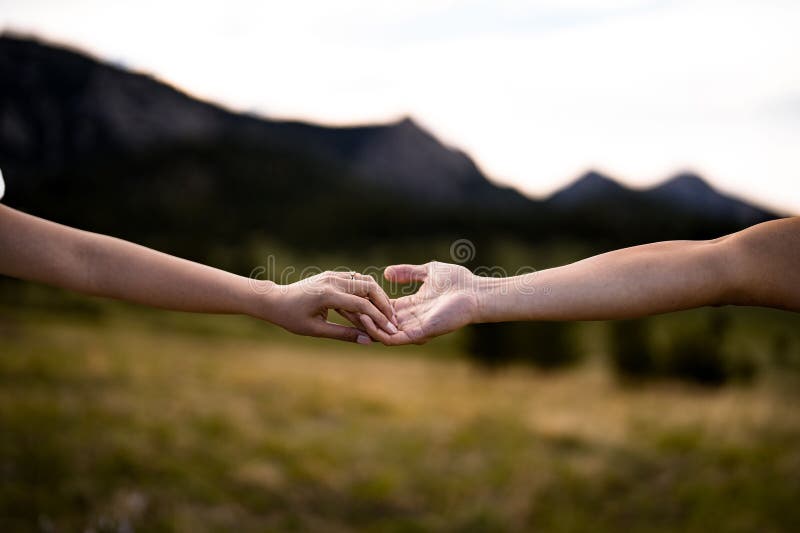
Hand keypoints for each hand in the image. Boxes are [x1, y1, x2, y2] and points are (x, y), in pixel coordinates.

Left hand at [255, 271, 397, 343]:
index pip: (362, 305)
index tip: (390, 330)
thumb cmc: (291, 317)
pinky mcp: (333, 275)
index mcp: (328, 295)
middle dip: (384, 303)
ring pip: (365, 281)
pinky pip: (356, 280)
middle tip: (393, 319)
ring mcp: (333, 275)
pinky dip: (367, 291)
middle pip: (369, 287)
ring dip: (378, 296)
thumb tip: (367, 341)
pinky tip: (372, 305)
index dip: (379, 318)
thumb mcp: (316, 330)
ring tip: (385, 313)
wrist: (275, 299)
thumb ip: (343, 334)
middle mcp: (333, 280)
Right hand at [359, 261, 479, 344]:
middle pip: (380, 323)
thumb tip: (387, 273)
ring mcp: (414, 328)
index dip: (367, 305)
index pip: (383, 309)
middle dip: (362, 319)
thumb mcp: (427, 271)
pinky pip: (394, 338)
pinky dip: (379, 333)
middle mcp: (410, 319)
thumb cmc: (458, 281)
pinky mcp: (420, 333)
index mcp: (411, 306)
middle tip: (341, 312)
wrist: (475, 292)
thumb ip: (407, 272)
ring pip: (383, 333)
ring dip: (366, 327)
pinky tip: (366, 322)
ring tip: (349, 317)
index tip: (349, 299)